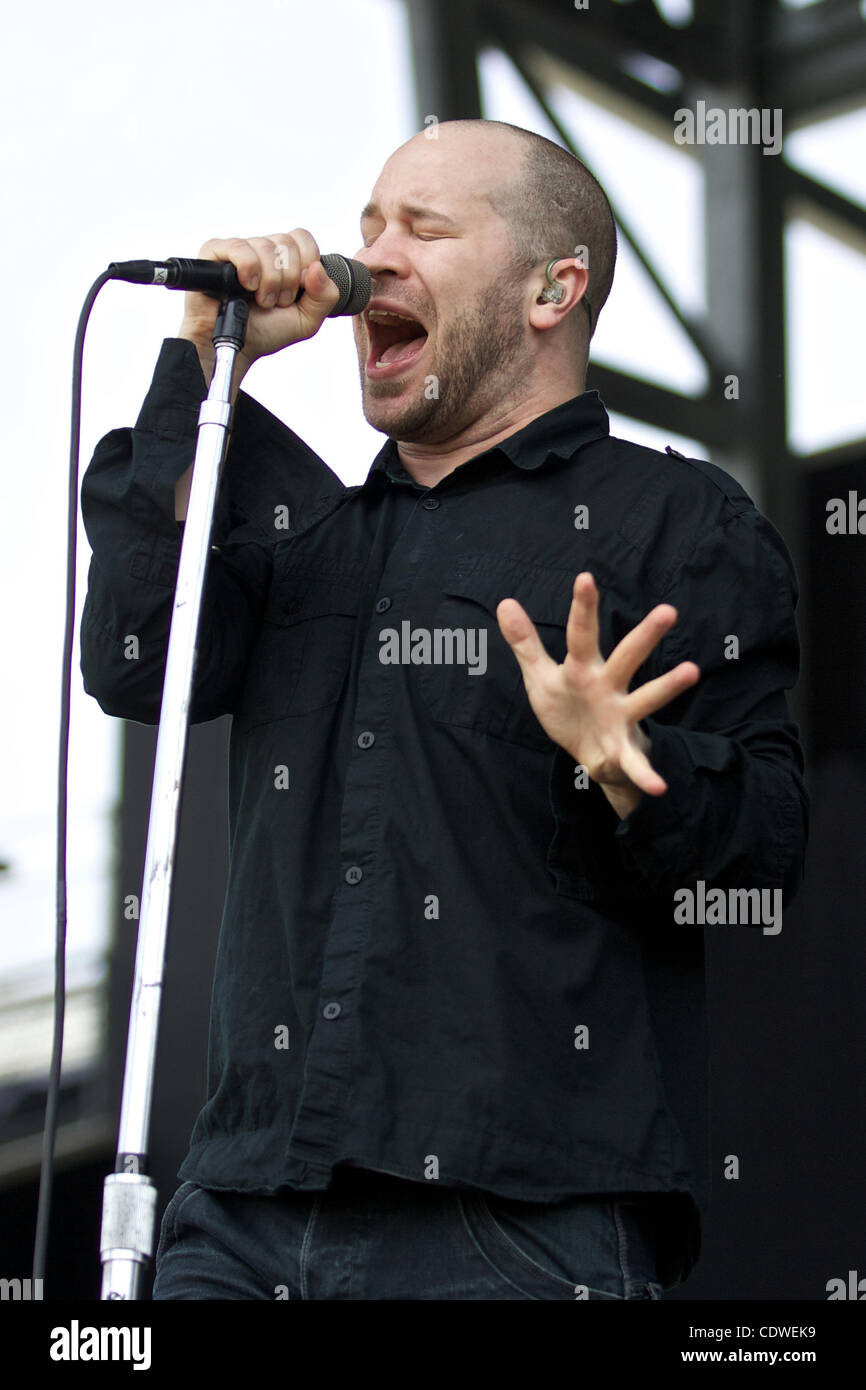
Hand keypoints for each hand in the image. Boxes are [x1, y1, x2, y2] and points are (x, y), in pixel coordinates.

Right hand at [178, 229, 340, 379]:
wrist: (238, 347)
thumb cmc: (266, 332)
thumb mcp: (307, 320)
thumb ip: (325, 296)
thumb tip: (317, 268)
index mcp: (285, 260)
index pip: (303, 238)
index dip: (306, 264)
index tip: (297, 290)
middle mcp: (264, 250)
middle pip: (287, 242)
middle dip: (287, 280)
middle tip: (276, 301)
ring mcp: (241, 249)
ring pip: (266, 246)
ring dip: (268, 282)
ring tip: (260, 301)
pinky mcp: (215, 252)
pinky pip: (239, 247)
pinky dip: (248, 269)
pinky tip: (246, 287)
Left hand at [496, 572, 699, 817]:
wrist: (588, 754)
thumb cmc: (569, 707)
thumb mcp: (541, 676)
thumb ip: (525, 642)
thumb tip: (505, 602)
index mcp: (584, 668)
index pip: (581, 634)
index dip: (582, 608)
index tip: (585, 578)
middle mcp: (609, 686)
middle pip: (628, 657)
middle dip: (645, 635)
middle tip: (668, 610)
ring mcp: (621, 716)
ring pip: (647, 699)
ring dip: (667, 687)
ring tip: (691, 672)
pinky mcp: (622, 750)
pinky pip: (636, 763)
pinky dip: (647, 775)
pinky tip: (658, 787)